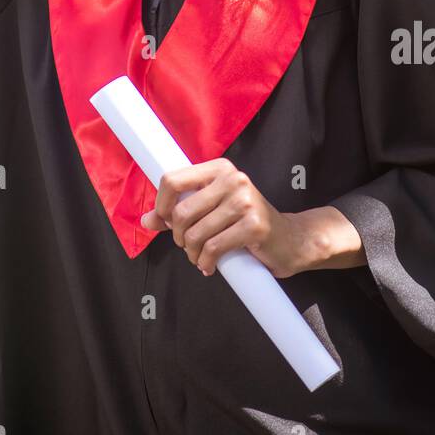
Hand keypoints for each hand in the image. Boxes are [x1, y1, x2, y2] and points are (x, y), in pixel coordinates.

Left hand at [140, 158, 331, 278]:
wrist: (289, 239)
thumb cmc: (246, 223)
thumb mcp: (212, 210)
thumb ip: (179, 212)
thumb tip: (145, 220)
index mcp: (219, 169)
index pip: (173, 180)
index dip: (162, 206)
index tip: (167, 222)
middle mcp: (232, 179)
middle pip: (182, 211)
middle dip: (179, 236)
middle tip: (188, 246)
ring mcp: (245, 201)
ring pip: (196, 233)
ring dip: (192, 253)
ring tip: (200, 257)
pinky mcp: (254, 225)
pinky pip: (213, 248)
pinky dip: (206, 262)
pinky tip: (209, 266)